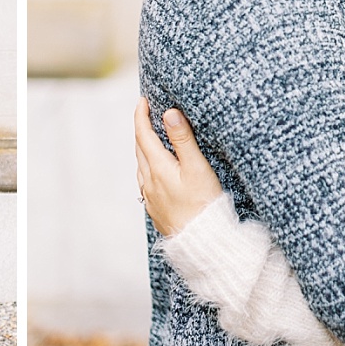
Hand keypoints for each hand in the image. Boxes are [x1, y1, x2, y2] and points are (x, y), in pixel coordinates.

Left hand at [133, 99, 224, 236]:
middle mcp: (149, 183)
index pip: (143, 135)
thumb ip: (183, 139)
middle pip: (140, 149)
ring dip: (144, 149)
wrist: (204, 245)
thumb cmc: (204, 205)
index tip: (142, 100)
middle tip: (148, 114)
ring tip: (152, 139)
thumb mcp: (197, 168)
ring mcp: (151, 198)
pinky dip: (149, 168)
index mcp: (157, 168)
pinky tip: (158, 171)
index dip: (141, 115)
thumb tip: (169, 113)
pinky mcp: (157, 210)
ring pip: (142, 167)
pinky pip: (146, 183)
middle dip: (142, 130)